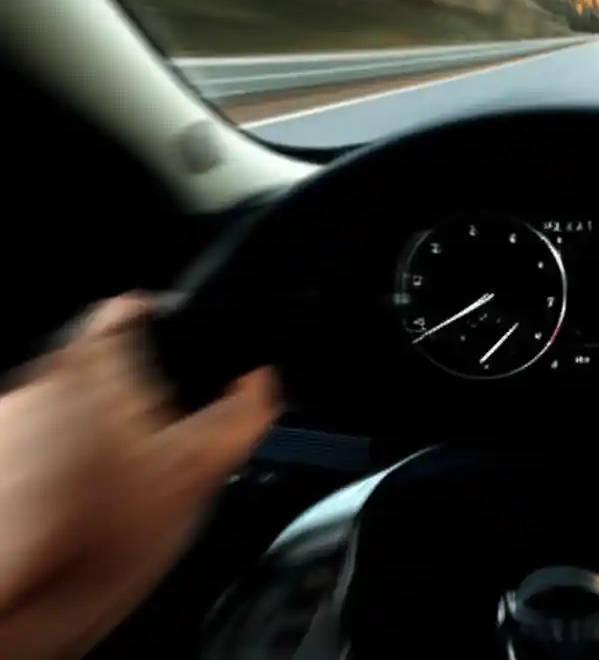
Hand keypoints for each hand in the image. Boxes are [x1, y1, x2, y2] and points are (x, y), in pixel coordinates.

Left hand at [0, 295, 277, 658]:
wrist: (17, 600)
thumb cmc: (94, 540)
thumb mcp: (200, 472)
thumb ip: (241, 415)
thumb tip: (262, 384)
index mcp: (93, 364)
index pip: (132, 308)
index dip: (165, 321)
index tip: (174, 340)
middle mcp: (37, 382)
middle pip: (104, 370)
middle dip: (131, 403)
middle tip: (152, 453)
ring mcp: (4, 420)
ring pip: (67, 412)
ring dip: (88, 439)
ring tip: (107, 493)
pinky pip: (32, 445)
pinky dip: (52, 466)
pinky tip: (74, 507)